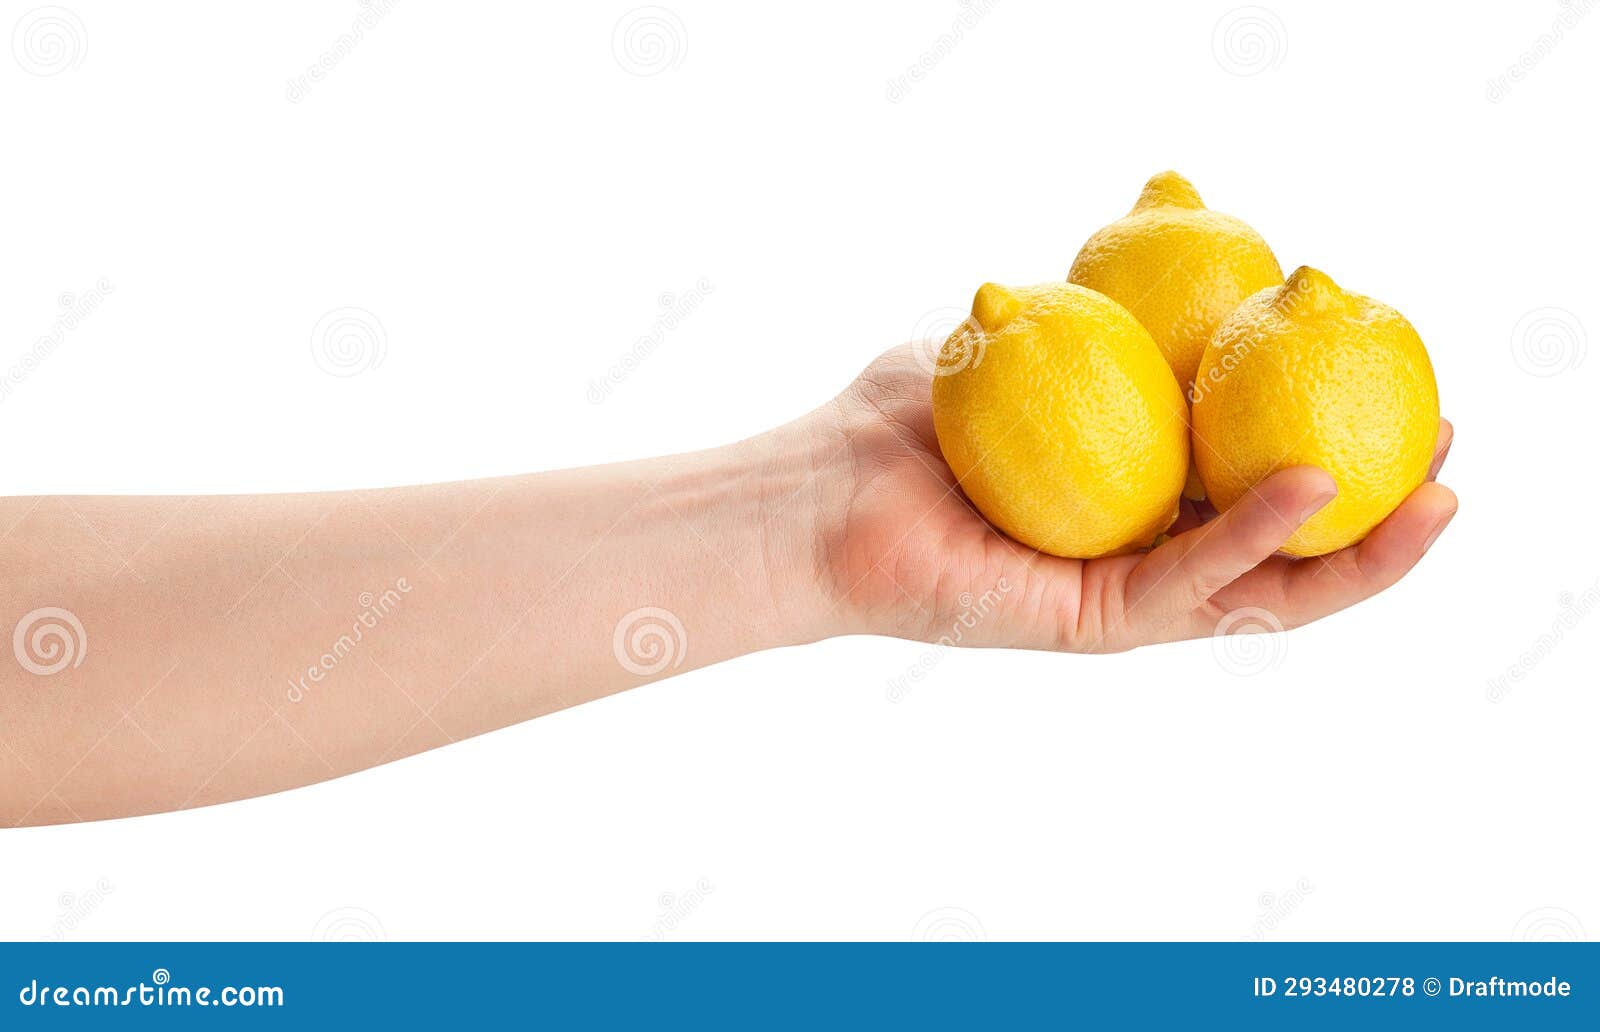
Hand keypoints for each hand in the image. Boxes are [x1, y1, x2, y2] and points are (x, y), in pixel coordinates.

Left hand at [813, 345, 1456, 651]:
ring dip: (1356, 553)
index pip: (1254, 485)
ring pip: (1261, 592)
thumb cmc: (902, 420)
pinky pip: (1189, 585)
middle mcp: (1135, 558)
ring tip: (1433, 501)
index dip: (1338, 454)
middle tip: (1448, 465)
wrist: (816, 487)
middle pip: (1284, 555)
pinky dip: (1256, 537)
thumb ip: (1093, 313)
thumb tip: (1157, 243)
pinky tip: (1314, 490)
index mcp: (1130, 502)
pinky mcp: (1085, 623)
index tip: (1404, 398)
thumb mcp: (1019, 341)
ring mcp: (1116, 600)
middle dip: (1378, 519)